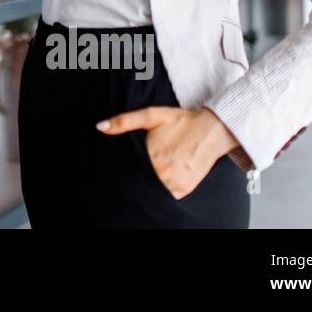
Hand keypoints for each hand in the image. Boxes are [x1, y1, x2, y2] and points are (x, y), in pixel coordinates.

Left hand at [97, 106, 239, 198]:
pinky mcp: (184, 190)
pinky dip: (160, 190)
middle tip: (137, 164)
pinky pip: (166, 196)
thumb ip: (124, 122)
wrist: (212, 130)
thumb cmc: (180, 121)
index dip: (122, 167)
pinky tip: (159, 178)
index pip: (128, 170)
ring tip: (149, 169)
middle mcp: (163, 175)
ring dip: (147, 184)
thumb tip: (99, 127)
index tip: (120, 162)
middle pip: (139, 181)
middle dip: (133, 175)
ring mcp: (175, 185)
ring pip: (152, 191)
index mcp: (151, 158)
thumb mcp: (151, 115)